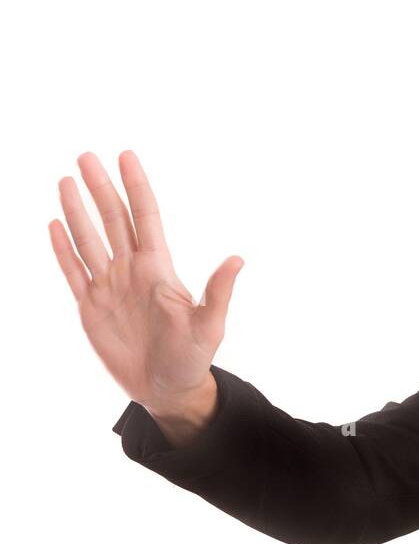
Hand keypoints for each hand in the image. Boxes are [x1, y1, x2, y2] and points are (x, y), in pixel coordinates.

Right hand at [48, 150, 243, 414]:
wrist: (168, 388)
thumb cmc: (193, 357)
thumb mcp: (210, 324)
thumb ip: (218, 291)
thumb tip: (237, 259)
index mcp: (159, 269)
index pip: (146, 217)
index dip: (136, 186)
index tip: (126, 156)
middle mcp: (132, 271)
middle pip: (113, 220)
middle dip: (100, 188)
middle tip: (86, 156)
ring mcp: (110, 287)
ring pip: (89, 239)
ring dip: (77, 211)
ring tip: (67, 180)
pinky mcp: (90, 307)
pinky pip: (73, 271)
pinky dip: (63, 248)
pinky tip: (54, 224)